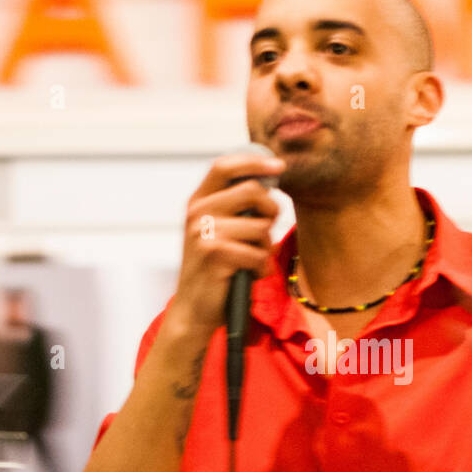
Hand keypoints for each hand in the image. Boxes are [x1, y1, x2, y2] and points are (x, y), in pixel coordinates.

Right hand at [169, 152, 284, 340]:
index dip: (253, 162)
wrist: (194, 309)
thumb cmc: (214, 271)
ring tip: (252, 261)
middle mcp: (197, 213)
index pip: (224, 166)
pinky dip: (261, 268)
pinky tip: (248, 275)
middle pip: (251, 191)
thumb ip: (235, 207)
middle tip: (267, 232)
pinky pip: (258, 254)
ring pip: (260, 227)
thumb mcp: (217, 232)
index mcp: (197, 203)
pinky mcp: (215, 255)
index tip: (278, 166)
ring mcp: (204, 233)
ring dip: (266, 248)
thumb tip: (267, 181)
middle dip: (270, 211)